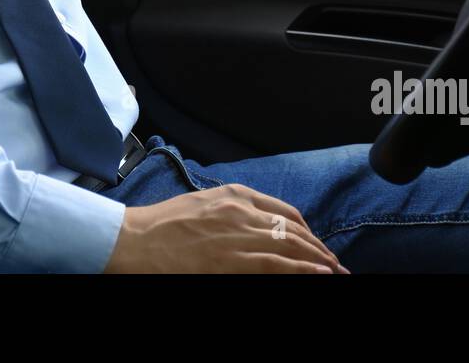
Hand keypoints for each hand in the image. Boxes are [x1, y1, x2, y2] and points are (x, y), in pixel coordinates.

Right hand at [103, 183, 350, 272]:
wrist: (134, 241)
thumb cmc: (159, 227)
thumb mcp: (200, 205)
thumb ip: (228, 212)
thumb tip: (252, 226)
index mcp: (235, 194)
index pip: (285, 213)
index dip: (307, 231)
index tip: (316, 245)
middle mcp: (243, 210)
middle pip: (294, 229)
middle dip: (319, 248)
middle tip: (335, 263)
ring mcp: (239, 234)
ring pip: (292, 246)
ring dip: (318, 261)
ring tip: (335, 272)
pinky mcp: (234, 259)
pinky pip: (278, 263)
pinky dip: (303, 269)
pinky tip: (319, 274)